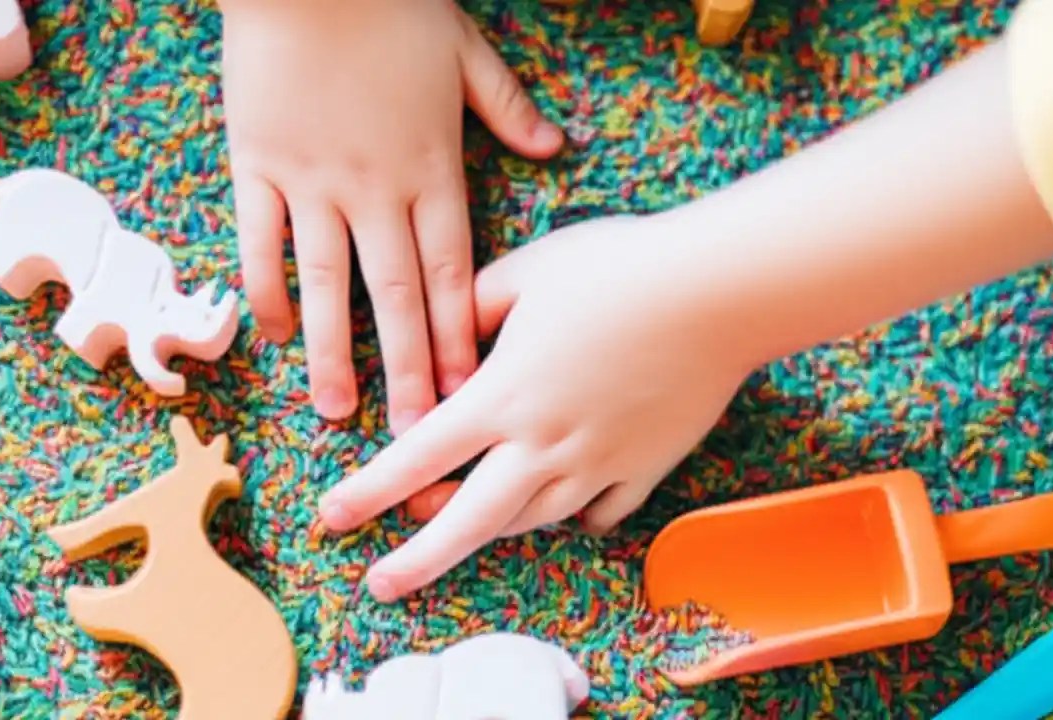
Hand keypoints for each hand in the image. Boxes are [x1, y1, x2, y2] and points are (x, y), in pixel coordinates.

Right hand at [218, 0, 563, 433]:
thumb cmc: (393, 7)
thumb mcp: (466, 54)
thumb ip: (510, 110)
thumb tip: (558, 147)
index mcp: (432, 168)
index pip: (452, 273)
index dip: (460, 338)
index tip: (468, 393)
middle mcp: (376, 188)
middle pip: (396, 295)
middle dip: (409, 370)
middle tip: (415, 435)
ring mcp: (314, 180)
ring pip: (328, 282)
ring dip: (334, 351)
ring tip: (336, 411)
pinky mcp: (258, 164)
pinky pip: (262, 239)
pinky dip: (267, 289)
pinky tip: (274, 336)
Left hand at [318, 214, 753, 601]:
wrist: (719, 293)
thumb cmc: (621, 269)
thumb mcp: (529, 270)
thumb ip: (473, 304)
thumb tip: (445, 337)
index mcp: (506, 394)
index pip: (419, 453)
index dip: (370, 489)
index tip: (333, 517)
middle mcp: (545, 442)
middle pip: (469, 519)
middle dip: (418, 559)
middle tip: (381, 584)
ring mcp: (598, 462)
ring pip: (530, 519)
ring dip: (488, 529)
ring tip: (460, 527)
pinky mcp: (645, 467)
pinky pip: (598, 513)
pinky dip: (573, 516)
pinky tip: (562, 504)